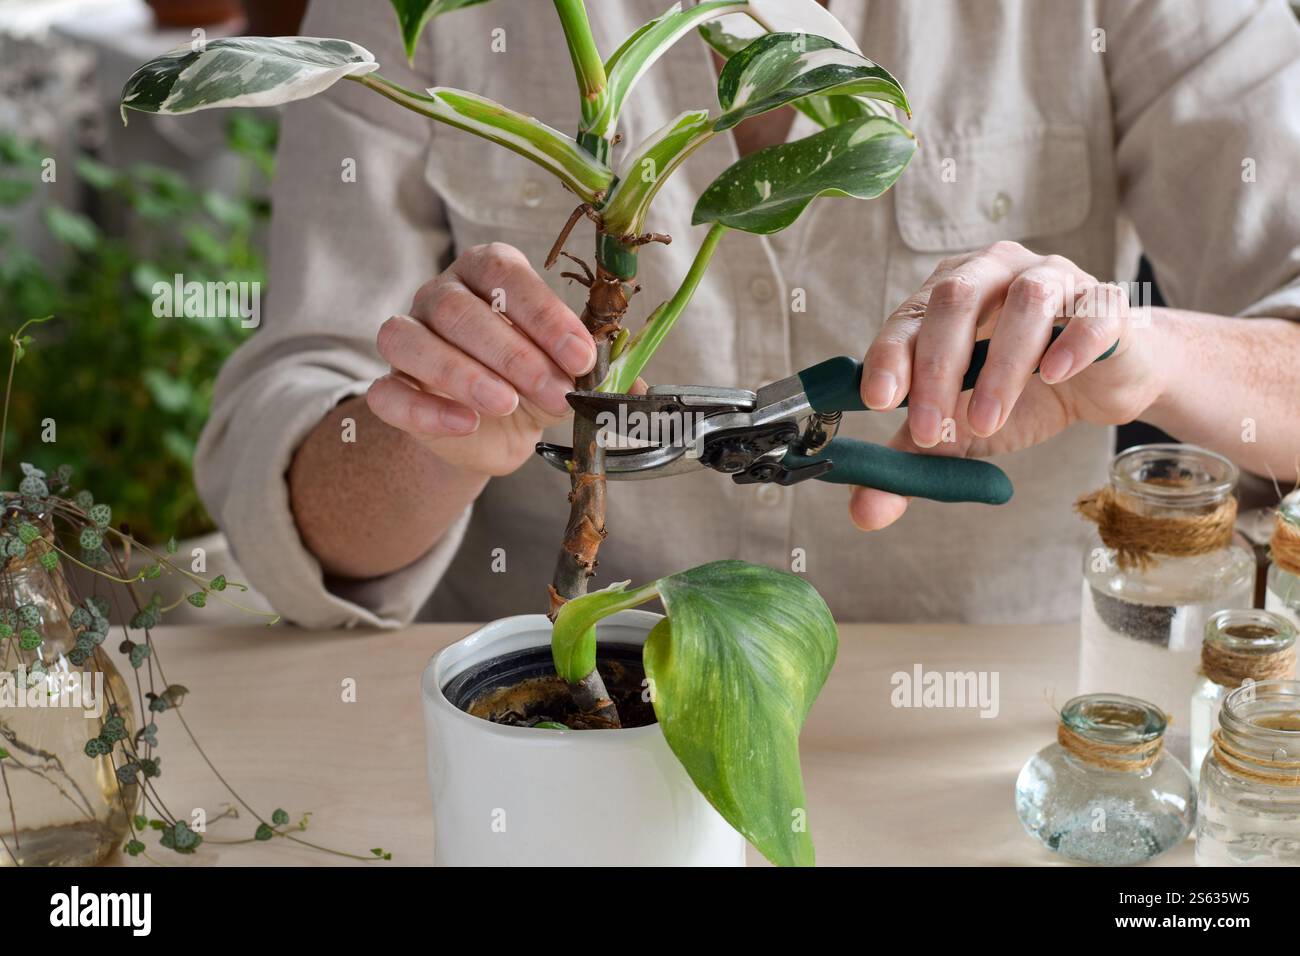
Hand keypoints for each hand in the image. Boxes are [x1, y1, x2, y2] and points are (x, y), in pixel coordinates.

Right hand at [366, 242, 595, 477]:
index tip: (581, 357)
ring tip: (507, 404)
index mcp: (488, 273)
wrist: (491, 431)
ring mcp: (408, 338)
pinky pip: (388, 393)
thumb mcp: (567, 371)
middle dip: (513, 353)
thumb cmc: (530, 381)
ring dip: (463, 374)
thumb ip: (598, 371)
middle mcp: (441, 296)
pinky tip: (465, 424)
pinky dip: (426, 408)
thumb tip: (636, 390)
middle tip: (556, 392)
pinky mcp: (390, 386)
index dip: (545, 315)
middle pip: (459, 309)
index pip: (507, 275)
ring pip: (410, 340)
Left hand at [852, 240, 1165, 530]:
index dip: (890, 356)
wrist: (1103, 384)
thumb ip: (913, 461)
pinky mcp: (1106, 302)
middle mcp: (995, 271)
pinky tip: (1055, 376)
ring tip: (986, 421)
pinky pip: (1091, 313)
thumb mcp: (960, 431)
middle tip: (930, 431)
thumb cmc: (1023, 394)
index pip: (908, 316)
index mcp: (947, 294)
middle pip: (957, 298)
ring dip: (1000, 366)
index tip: (878, 402)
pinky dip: (1071, 343)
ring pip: (1025, 302)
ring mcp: (1054, 278)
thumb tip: (866, 513)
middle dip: (937, 368)